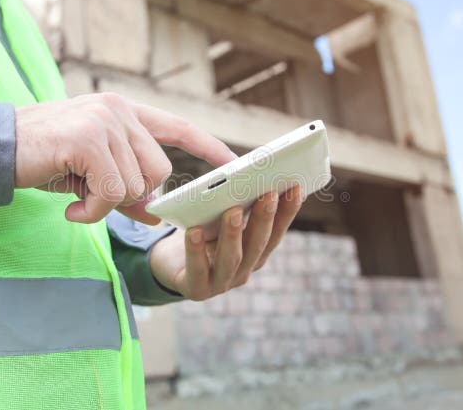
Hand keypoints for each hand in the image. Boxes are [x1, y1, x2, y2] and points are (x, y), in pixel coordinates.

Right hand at [14, 93, 235, 223]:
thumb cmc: (44, 161)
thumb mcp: (92, 175)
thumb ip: (128, 190)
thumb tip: (159, 217)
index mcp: (124, 113)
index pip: (178, 127)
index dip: (209, 147)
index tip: (235, 166)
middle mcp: (119, 110)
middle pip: (158, 170)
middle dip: (133, 196)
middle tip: (96, 199)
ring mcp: (104, 120)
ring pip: (136, 184)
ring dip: (107, 205)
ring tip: (78, 199)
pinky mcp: (88, 138)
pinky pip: (112, 192)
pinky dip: (94, 212)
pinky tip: (71, 211)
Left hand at [149, 185, 304, 299]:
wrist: (166, 264)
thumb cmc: (199, 234)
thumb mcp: (218, 219)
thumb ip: (235, 205)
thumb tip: (245, 172)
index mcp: (255, 253)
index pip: (276, 232)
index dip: (287, 212)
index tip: (296, 188)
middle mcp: (243, 271)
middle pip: (258, 245)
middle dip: (264, 219)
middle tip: (268, 193)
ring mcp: (221, 283)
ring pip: (232, 259)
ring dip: (234, 234)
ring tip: (233, 211)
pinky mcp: (196, 290)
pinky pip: (197, 270)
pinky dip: (196, 251)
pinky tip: (194, 232)